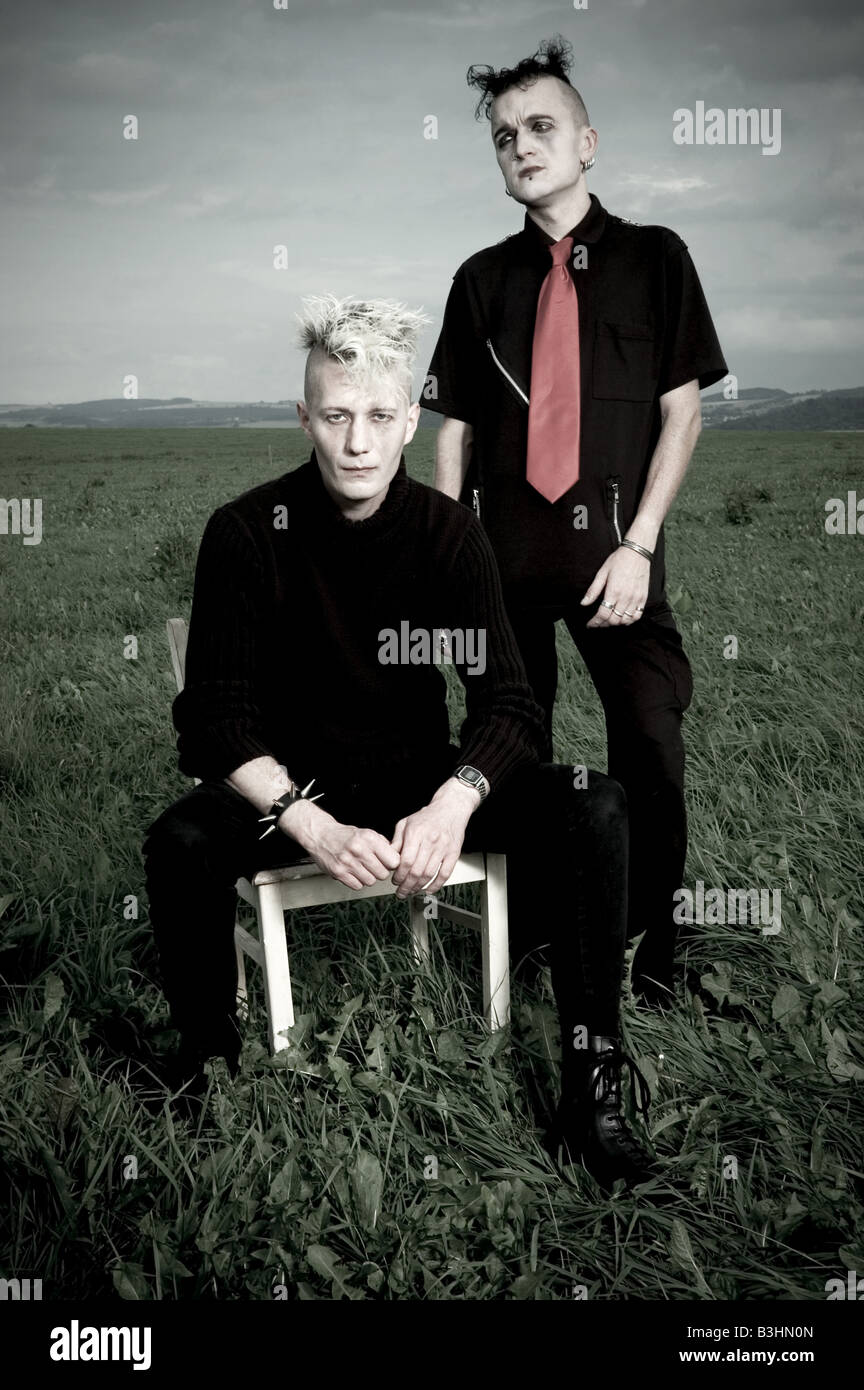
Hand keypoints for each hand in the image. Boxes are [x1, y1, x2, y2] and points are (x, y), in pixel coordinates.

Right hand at [287, 802, 399, 890]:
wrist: (320, 834)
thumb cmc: (345, 835)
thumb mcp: (367, 833)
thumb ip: (383, 845)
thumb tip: (398, 859)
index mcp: (369, 838)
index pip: (394, 861)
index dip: (392, 863)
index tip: (388, 862)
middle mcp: (359, 849)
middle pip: (383, 874)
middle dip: (380, 871)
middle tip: (373, 865)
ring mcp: (348, 862)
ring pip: (371, 881)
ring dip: (368, 877)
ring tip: (361, 868)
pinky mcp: (338, 872)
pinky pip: (357, 886)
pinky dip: (357, 882)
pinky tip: (353, 872)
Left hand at [389, 779, 475, 898]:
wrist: (450, 808)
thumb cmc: (427, 816)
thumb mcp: (405, 824)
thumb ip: (396, 841)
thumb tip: (388, 858)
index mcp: (416, 833)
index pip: (406, 861)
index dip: (399, 875)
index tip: (395, 880)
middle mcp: (430, 841)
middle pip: (416, 871)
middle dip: (406, 885)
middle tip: (401, 892)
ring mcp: (443, 848)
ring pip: (429, 874)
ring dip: (418, 887)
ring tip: (411, 891)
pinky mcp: (453, 853)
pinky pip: (445, 874)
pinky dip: (436, 885)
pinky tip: (428, 889)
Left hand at [581, 546, 649, 627]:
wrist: (638, 553)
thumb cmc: (619, 560)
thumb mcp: (602, 573)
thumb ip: (593, 590)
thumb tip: (583, 603)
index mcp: (613, 591)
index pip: (603, 614)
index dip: (594, 622)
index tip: (590, 624)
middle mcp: (625, 597)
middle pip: (613, 620)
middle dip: (603, 624)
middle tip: (598, 622)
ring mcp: (636, 599)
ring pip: (625, 620)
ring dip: (616, 623)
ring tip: (609, 620)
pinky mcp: (643, 598)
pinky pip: (637, 616)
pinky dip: (629, 621)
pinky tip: (623, 618)